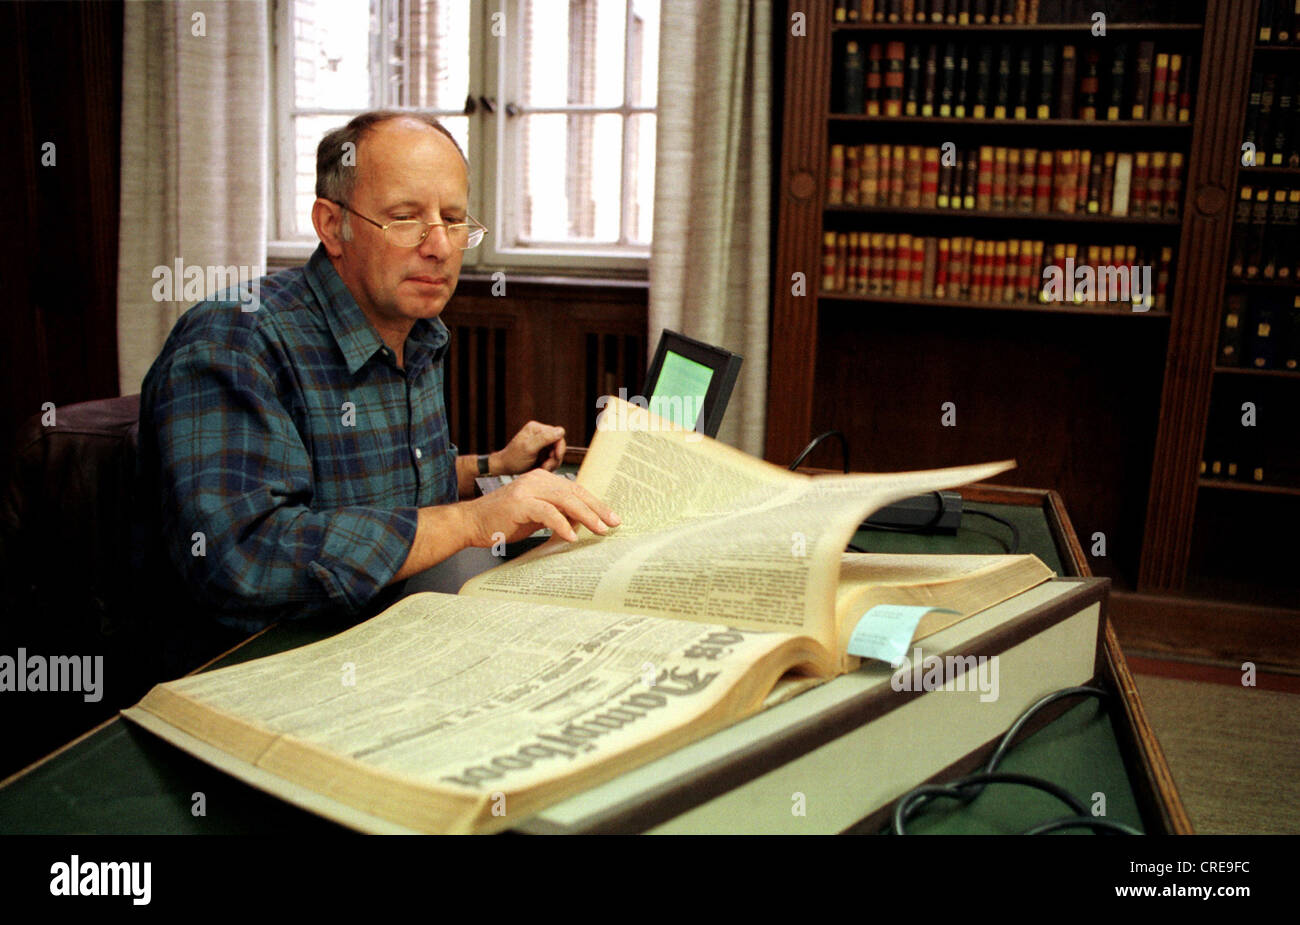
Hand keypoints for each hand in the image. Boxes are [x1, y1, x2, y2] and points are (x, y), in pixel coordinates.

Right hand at [463, 469, 619, 544]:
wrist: (472, 523)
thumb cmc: (503, 520)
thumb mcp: (536, 515)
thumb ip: (558, 513)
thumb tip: (583, 521)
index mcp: (543, 479)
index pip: (575, 489)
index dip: (595, 503)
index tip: (612, 517)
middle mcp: (537, 479)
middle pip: (574, 492)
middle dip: (596, 509)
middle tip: (613, 523)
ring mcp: (527, 489)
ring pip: (565, 500)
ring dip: (585, 516)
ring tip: (599, 530)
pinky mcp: (519, 503)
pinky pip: (547, 513)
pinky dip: (562, 524)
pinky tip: (572, 536)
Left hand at [492, 421, 565, 474]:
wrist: (506, 466)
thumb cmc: (513, 458)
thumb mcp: (529, 448)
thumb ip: (544, 438)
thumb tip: (560, 431)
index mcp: (536, 428)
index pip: (558, 434)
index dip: (559, 447)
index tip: (554, 457)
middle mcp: (540, 433)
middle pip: (559, 444)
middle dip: (554, 457)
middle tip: (546, 465)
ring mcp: (542, 442)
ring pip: (557, 453)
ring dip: (552, 463)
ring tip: (542, 467)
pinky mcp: (542, 451)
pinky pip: (553, 458)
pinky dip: (549, 465)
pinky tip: (541, 467)